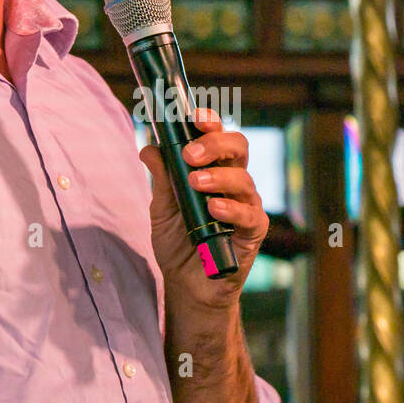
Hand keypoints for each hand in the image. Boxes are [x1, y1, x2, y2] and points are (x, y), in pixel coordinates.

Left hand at [138, 107, 268, 311]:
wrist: (187, 285)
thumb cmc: (179, 242)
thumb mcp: (162, 208)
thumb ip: (161, 178)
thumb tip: (149, 147)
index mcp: (214, 169)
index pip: (218, 137)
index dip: (210, 123)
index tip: (194, 117)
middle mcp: (233, 181)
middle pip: (237, 147)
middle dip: (215, 144)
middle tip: (190, 154)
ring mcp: (246, 204)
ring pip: (242, 178)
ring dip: (218, 177)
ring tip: (196, 183)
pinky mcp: (254, 231)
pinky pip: (249, 214)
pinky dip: (231, 208)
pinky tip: (213, 207)